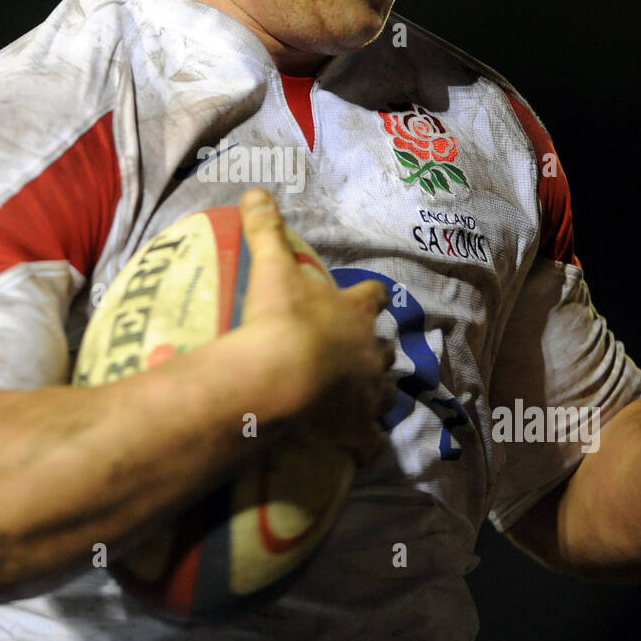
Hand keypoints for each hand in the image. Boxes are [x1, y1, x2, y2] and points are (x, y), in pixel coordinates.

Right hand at [238, 187, 395, 467]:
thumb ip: (266, 229)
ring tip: (360, 400)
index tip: (371, 299)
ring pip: (386, 395)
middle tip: (355, 355)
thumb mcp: (271, 266)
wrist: (282, 375)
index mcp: (355, 312)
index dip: (373, 298)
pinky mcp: (358, 431)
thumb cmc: (281, 317)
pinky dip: (367, 446)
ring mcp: (368, 395)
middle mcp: (370, 352)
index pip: (376, 297)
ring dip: (376, 395)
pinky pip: (371, 444)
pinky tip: (360, 449)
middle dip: (375, 351)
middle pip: (384, 349)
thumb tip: (255, 190)